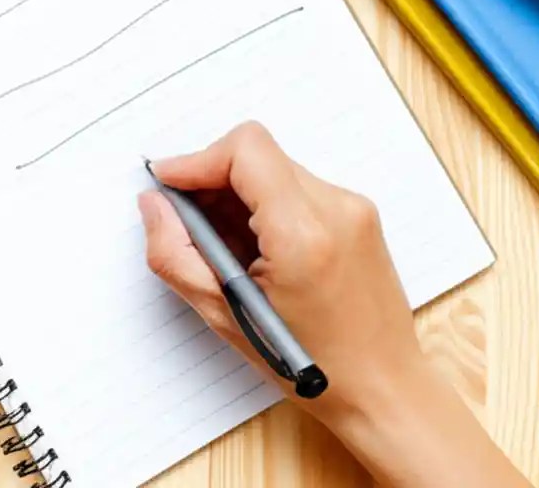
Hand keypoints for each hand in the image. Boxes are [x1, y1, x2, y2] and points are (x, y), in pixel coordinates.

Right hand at [139, 122, 526, 487]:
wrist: (383, 387)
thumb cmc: (314, 366)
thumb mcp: (226, 317)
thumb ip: (176, 255)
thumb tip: (154, 206)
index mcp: (303, 234)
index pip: (245, 150)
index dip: (197, 160)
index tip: (168, 182)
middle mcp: (336, 209)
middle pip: (257, 155)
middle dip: (212, 180)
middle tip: (189, 223)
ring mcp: (353, 208)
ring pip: (274, 168)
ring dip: (238, 195)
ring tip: (227, 249)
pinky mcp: (358, 214)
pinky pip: (297, 187)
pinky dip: (265, 206)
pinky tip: (257, 251)